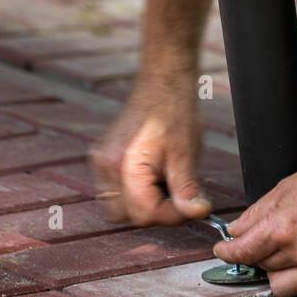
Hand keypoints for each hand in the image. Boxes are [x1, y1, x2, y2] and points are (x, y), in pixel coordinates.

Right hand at [90, 72, 212, 226]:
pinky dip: (134, 189)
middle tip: (178, 193)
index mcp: (125, 165)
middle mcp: (106, 166)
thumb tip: (196, 213)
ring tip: (164, 179)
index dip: (171, 214)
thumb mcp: (186, 152)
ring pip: (118, 205)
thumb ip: (186, 188)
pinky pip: (115, 189)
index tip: (190, 204)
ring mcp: (101, 161)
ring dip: (143, 201)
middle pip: (127, 215)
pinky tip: (153, 172)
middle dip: (154, 210)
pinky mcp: (103, 157)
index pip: (144, 213)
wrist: (163, 81)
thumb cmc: (175, 112)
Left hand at [211, 141, 296, 296]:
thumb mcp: (287, 187)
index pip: (243, 253)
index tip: (223, 250)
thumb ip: (257, 213)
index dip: (227, 252)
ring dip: (275, 270)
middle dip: (255, 255)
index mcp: (284, 227)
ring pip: (282, 285)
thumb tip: (237, 230)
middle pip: (261, 268)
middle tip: (259, 239)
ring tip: (280, 250)